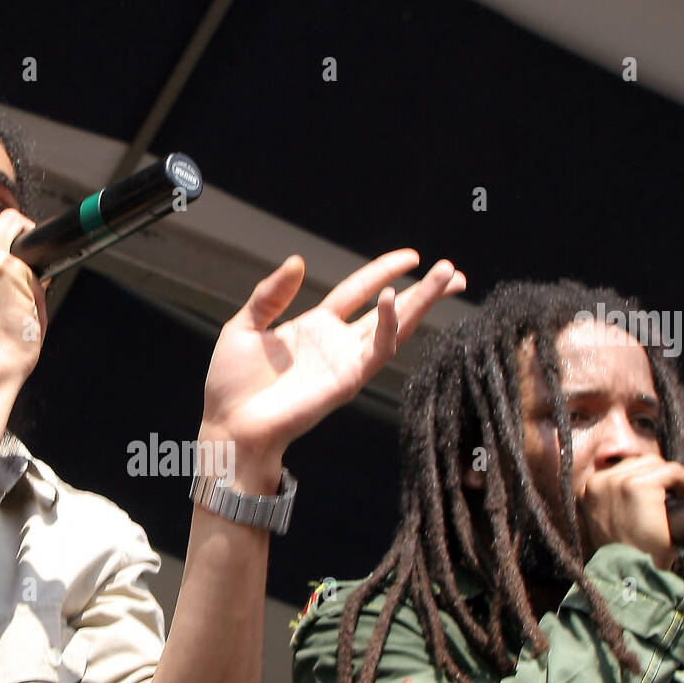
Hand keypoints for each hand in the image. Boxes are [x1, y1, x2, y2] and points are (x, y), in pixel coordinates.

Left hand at [200, 250, 464, 462]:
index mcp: (315, 328)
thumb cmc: (232, 385)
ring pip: (395, 327)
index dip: (383, 271)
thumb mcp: (245, 327)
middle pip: (390, 310)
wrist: (230, 426)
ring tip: (448, 277)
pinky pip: (377, 350)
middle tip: (453, 272)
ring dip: (422, 303)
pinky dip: (390, 325)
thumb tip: (298, 261)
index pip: (358, 291)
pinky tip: (394, 299)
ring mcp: (346, 363)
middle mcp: (337, 344)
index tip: (412, 257)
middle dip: (424, 292)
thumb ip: (271, 294)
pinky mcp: (347, 381)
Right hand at [579, 456, 683, 569]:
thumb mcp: (610, 524)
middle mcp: (598, 481)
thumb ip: (615, 503)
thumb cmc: (624, 556)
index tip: (657, 502)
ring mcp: (617, 481)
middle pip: (640, 463)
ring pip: (656, 463)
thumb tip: (645, 490)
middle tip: (669, 504)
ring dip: (671, 481)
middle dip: (658, 480)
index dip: (646, 483)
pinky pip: (674, 471)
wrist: (627, 576)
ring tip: (677, 504)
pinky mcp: (638, 486)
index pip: (623, 470)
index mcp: (588, 490)